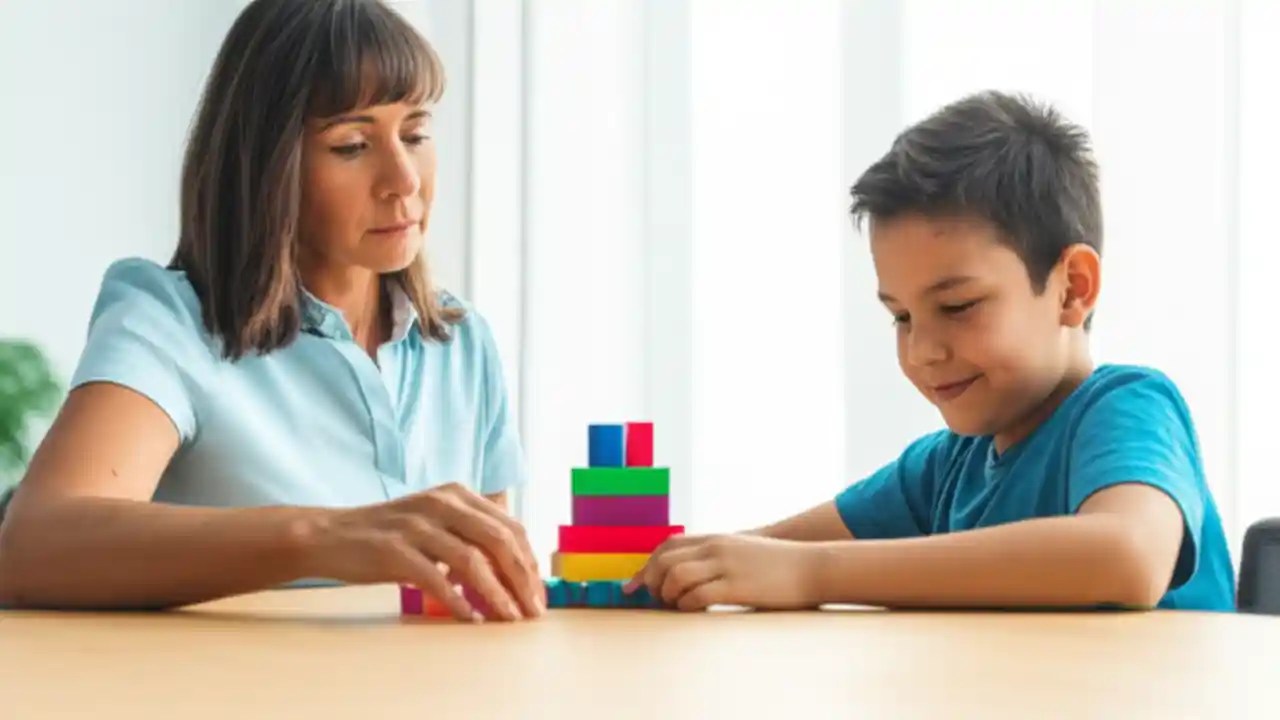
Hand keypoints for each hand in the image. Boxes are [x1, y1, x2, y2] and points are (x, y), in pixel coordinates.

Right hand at [296, 483, 543, 621]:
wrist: (330, 536)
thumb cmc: (389, 534)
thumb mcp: (435, 520)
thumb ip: (471, 532)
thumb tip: (516, 564)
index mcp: (457, 494)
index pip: (509, 525)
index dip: (529, 560)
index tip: (538, 591)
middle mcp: (441, 503)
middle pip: (498, 541)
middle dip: (522, 578)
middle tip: (533, 610)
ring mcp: (417, 525)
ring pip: (472, 561)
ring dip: (496, 594)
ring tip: (510, 618)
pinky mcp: (394, 550)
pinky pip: (436, 578)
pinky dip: (458, 600)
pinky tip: (471, 618)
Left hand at [623, 534, 821, 610]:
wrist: (812, 566)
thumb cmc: (777, 564)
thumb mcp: (742, 551)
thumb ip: (715, 557)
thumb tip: (688, 573)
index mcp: (715, 539)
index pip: (668, 546)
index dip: (646, 565)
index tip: (634, 586)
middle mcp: (716, 548)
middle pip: (666, 560)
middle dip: (651, 582)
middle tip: (654, 600)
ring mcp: (725, 566)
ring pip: (676, 576)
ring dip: (667, 594)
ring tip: (674, 606)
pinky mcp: (736, 587)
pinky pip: (697, 596)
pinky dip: (686, 606)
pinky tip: (692, 611)